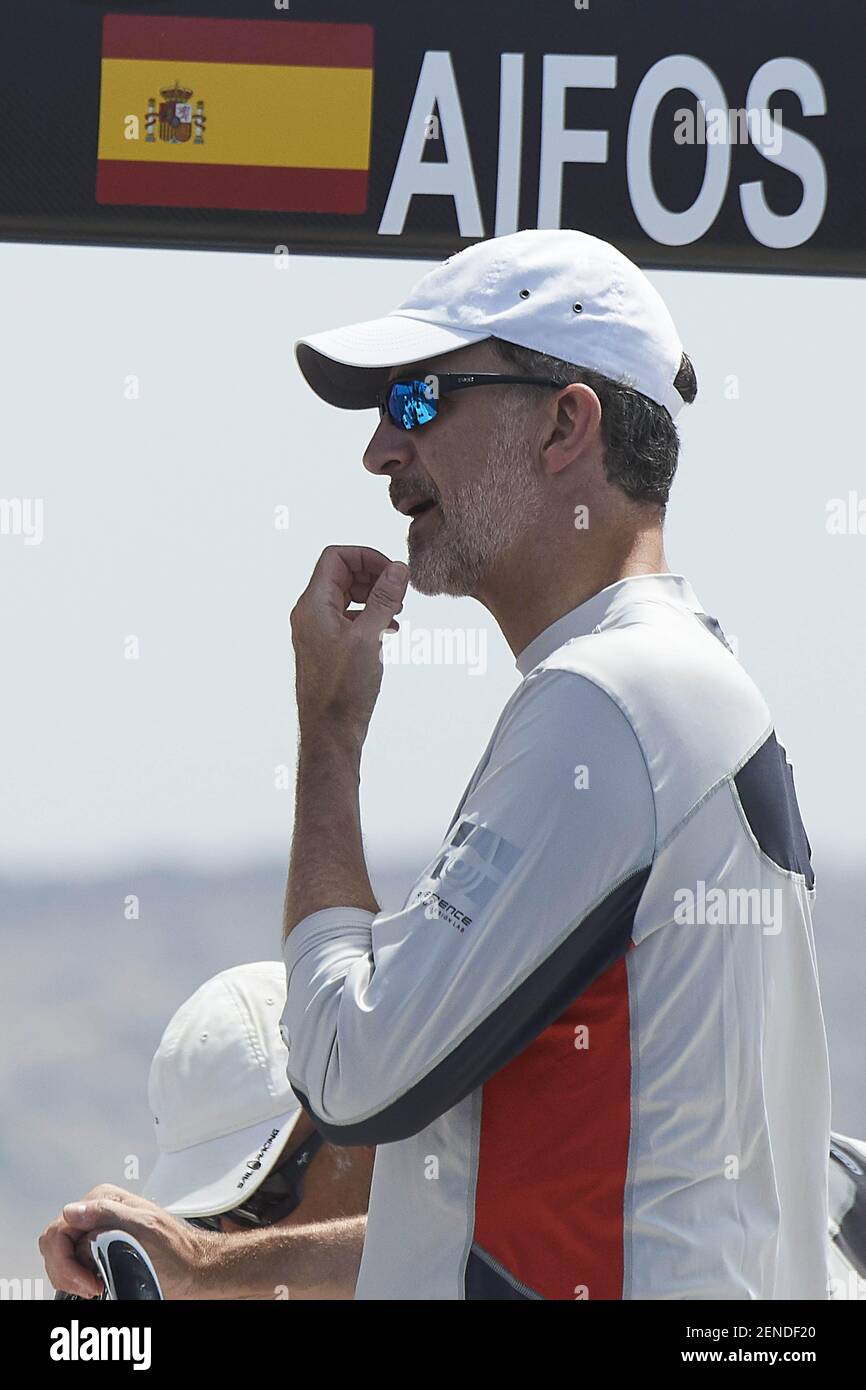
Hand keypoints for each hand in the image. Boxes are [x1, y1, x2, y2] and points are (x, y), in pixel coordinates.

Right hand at [38, 1185, 215, 1299]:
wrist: (191, 1270)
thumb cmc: (176, 1250)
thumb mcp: (144, 1226)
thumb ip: (108, 1213)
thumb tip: (72, 1211)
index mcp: (103, 1200)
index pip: (59, 1229)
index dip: (66, 1261)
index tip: (87, 1281)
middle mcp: (96, 1214)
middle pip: (55, 1245)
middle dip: (66, 1271)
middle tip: (91, 1287)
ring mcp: (96, 1234)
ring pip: (61, 1259)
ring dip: (73, 1278)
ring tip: (96, 1286)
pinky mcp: (98, 1253)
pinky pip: (72, 1268)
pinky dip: (78, 1281)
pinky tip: (96, 1285)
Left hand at [290, 546, 408, 744]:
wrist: (330, 732)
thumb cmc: (343, 690)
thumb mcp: (369, 638)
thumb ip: (384, 599)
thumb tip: (397, 568)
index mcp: (313, 605)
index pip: (335, 557)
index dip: (366, 557)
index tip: (392, 571)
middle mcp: (310, 614)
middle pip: (341, 574)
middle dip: (373, 576)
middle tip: (399, 591)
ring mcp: (317, 631)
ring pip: (346, 596)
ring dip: (374, 596)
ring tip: (398, 610)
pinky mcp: (327, 647)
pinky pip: (348, 618)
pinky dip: (370, 615)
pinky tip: (390, 629)